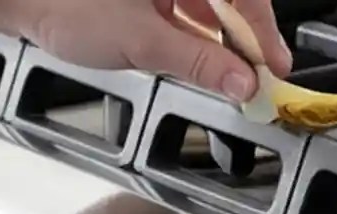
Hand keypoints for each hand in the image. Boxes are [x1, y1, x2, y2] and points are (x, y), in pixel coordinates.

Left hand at [0, 0, 292, 100]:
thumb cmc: (63, 4)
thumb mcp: (141, 41)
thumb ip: (199, 63)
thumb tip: (241, 82)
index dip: (264, 31)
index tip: (273, 67)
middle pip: (231, 2)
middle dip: (247, 41)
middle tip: (259, 79)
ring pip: (211, 9)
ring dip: (225, 45)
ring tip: (232, 79)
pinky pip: (189, 13)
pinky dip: (201, 40)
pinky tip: (204, 65)